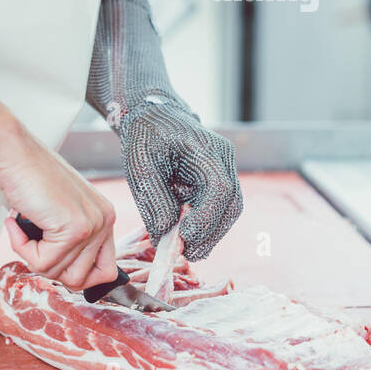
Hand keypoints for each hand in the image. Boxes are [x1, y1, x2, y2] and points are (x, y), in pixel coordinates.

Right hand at [0, 124, 117, 289]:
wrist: (15, 154)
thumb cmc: (29, 179)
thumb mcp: (58, 214)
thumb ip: (67, 242)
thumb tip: (64, 275)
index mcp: (104, 217)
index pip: (105, 271)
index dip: (77, 276)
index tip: (53, 264)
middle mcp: (105, 221)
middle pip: (80, 279)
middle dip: (49, 267)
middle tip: (32, 243)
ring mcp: (92, 225)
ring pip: (58, 273)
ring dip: (31, 256)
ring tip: (22, 227)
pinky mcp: (74, 228)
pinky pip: (43, 262)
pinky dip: (21, 248)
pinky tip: (16, 223)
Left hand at [119, 102, 242, 260]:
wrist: (152, 117)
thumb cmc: (144, 136)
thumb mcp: (139, 164)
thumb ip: (153, 198)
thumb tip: (166, 232)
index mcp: (206, 148)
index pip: (220, 188)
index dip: (207, 217)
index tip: (185, 236)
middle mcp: (223, 158)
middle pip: (231, 203)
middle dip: (211, 233)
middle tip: (186, 252)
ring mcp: (225, 168)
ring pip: (229, 210)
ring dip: (210, 233)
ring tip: (184, 248)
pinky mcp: (219, 179)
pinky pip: (220, 208)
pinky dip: (206, 225)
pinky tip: (187, 236)